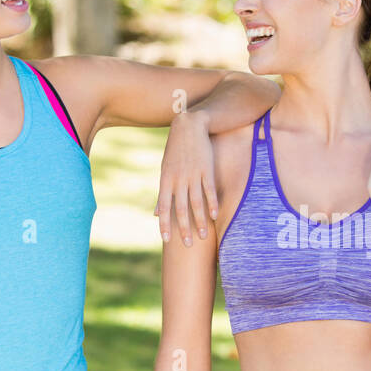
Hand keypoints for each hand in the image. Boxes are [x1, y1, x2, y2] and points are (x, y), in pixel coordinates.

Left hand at [154, 110, 216, 247]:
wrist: (189, 126)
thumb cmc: (175, 151)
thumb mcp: (165, 171)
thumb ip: (162, 194)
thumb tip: (156, 214)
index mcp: (166, 181)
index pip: (164, 207)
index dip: (164, 224)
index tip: (166, 240)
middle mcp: (178, 180)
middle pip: (181, 209)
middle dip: (184, 228)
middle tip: (187, 245)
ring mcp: (193, 175)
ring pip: (196, 202)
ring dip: (200, 221)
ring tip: (204, 236)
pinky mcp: (206, 169)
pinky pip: (209, 190)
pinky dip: (212, 204)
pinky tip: (214, 216)